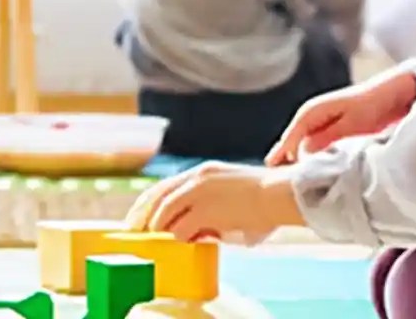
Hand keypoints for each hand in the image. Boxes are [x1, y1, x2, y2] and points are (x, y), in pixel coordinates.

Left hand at [123, 162, 302, 243]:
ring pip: (166, 212)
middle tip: (135, 230)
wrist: (281, 194)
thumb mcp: (232, 192)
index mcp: (203, 172)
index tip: (140, 214)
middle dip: (144, 215)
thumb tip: (200, 230)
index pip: (165, 186)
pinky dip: (178, 237)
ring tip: (159, 239)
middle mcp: (196, 178)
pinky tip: (182, 243)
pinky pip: (180, 228)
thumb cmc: (266, 199)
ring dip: (161, 228)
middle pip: (158, 196)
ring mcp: (199, 193)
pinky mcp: (205, 210)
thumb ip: (212, 205)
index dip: (149, 201)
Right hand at [265, 70, 415, 165]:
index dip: (282, 152)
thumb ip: (327, 137)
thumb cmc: (369, 107)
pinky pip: (309, 143)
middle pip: (291, 140)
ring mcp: (315, 121)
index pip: (291, 136)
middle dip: (283, 156)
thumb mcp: (350, 124)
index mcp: (311, 112)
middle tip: (273, 176)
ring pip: (299, 143)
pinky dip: (306, 154)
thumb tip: (304, 151)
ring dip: (294, 157)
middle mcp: (308, 116)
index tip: (272, 167)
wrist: (385, 95)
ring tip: (285, 175)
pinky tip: (305, 167)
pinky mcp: (325, 128)